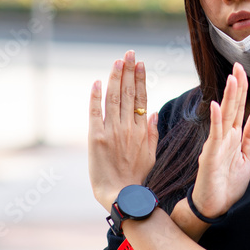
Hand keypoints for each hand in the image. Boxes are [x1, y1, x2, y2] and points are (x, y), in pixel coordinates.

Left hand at [88, 50, 158, 211]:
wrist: (123, 196)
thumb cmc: (139, 180)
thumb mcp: (152, 155)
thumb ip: (153, 133)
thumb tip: (154, 112)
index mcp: (142, 130)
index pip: (141, 98)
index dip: (140, 79)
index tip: (140, 63)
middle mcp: (127, 127)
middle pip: (128, 92)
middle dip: (128, 71)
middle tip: (128, 53)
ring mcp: (112, 131)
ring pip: (114, 98)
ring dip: (115, 78)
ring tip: (117, 61)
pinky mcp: (96, 138)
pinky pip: (95, 112)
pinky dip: (95, 96)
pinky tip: (97, 82)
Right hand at [192, 62, 249, 219]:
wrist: (214, 207)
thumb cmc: (228, 185)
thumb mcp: (247, 159)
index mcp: (233, 136)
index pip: (238, 108)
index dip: (241, 89)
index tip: (242, 70)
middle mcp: (224, 136)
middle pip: (231, 106)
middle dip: (235, 86)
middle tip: (238, 65)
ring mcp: (216, 144)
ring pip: (223, 116)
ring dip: (228, 97)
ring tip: (232, 79)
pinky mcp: (210, 155)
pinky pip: (214, 135)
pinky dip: (216, 120)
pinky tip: (216, 106)